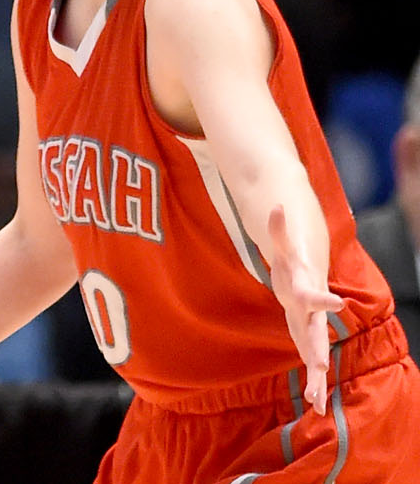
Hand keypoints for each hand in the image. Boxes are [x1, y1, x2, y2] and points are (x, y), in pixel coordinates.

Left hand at [267, 206, 343, 413]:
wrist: (306, 276)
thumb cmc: (292, 261)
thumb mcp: (283, 245)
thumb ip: (279, 229)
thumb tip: (276, 206)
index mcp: (305, 292)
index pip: (313, 294)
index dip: (322, 298)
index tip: (335, 302)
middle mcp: (310, 314)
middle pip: (314, 333)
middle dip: (317, 349)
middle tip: (320, 364)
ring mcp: (308, 328)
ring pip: (313, 356)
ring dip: (315, 378)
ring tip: (317, 402)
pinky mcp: (304, 339)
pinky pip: (309, 364)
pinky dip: (313, 384)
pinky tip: (315, 406)